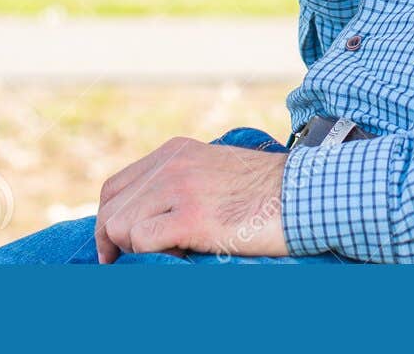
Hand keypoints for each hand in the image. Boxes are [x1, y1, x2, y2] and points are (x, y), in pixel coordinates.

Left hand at [95, 137, 289, 262]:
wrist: (304, 195)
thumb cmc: (267, 193)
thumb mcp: (215, 172)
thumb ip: (181, 183)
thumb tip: (149, 217)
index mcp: (175, 151)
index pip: (116, 187)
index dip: (109, 220)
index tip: (118, 247)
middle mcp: (172, 164)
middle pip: (111, 208)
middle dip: (114, 241)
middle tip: (129, 262)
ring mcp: (180, 187)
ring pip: (120, 226)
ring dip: (135, 249)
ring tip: (166, 253)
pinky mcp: (191, 216)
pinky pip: (142, 240)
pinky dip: (152, 256)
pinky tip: (180, 255)